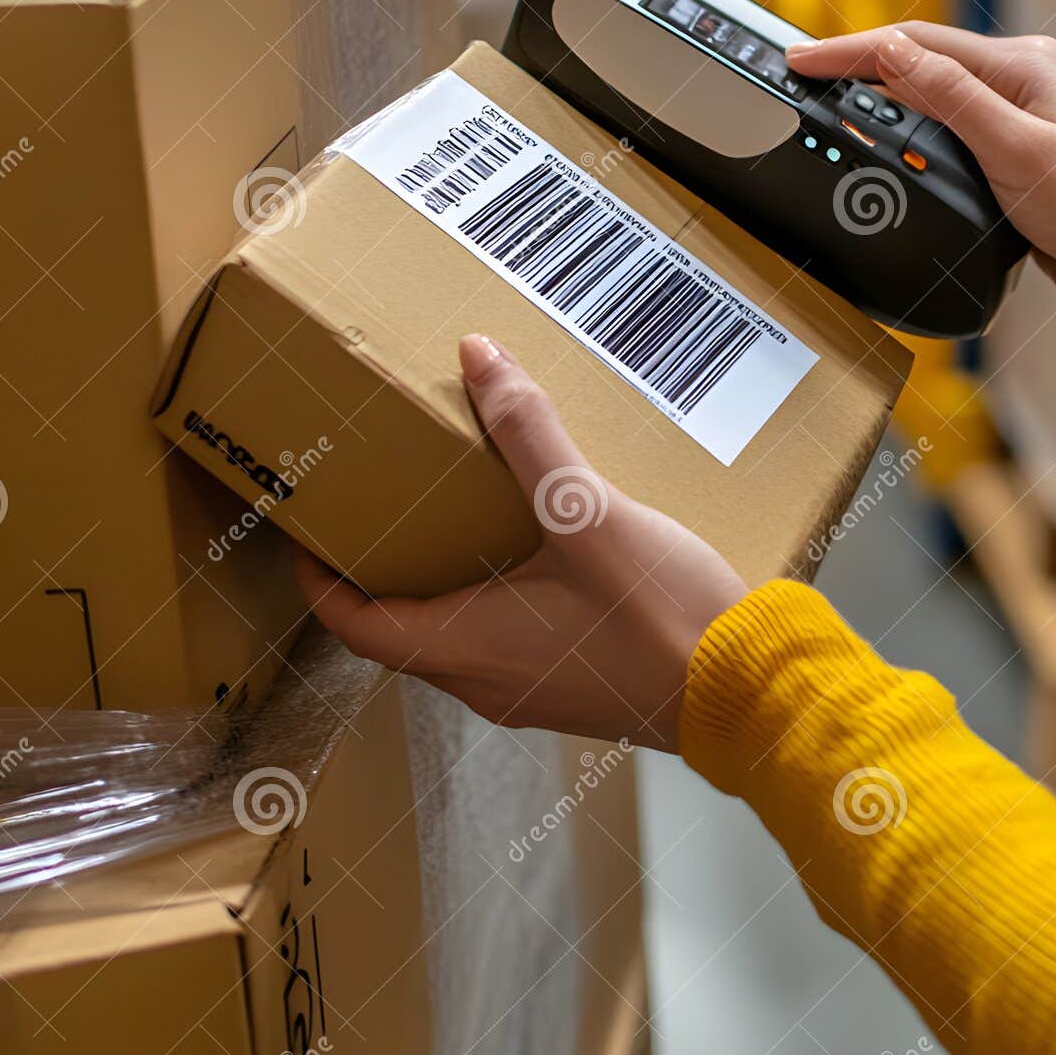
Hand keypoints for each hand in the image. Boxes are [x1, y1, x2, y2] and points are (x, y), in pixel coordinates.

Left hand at [296, 336, 746, 749]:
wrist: (750, 695)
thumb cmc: (662, 620)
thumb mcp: (586, 514)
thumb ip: (527, 434)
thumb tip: (478, 359)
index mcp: (465, 648)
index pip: (355, 623)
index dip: (317, 576)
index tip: (304, 528)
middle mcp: (485, 683)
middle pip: (398, 632)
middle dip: (379, 571)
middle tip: (377, 505)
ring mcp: (531, 695)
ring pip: (452, 640)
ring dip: (436, 584)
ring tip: (446, 515)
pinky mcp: (574, 690)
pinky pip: (502, 646)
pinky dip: (487, 599)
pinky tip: (528, 551)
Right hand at [786, 25, 1055, 329]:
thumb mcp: (1017, 151)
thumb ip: (952, 98)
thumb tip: (892, 54)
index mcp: (1025, 65)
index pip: (916, 44)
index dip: (851, 51)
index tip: (801, 59)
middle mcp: (1023, 81)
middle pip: (921, 61)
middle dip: (860, 66)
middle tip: (802, 75)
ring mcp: (1022, 118)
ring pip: (933, 96)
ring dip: (883, 95)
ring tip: (831, 101)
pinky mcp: (1019, 157)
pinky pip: (951, 131)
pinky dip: (912, 131)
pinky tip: (889, 142)